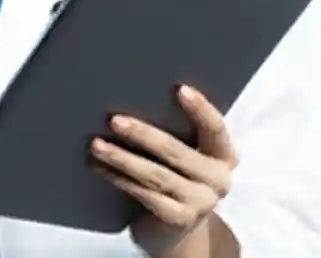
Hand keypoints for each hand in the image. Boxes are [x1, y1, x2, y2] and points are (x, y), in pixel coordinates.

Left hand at [89, 85, 237, 252]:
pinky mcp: (178, 219)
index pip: (215, 128)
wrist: (176, 231)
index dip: (200, 108)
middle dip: (143, 134)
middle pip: (176, 151)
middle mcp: (218, 179)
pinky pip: (144, 194)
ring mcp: (200, 203)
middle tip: (114, 120)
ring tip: (96, 144)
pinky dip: (118, 178)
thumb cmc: (175, 177)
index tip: (180, 89)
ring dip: (122, 158)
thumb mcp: (184, 157)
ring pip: (156, 174)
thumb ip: (175, 132)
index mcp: (224, 155)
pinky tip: (98, 166)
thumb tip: (132, 95)